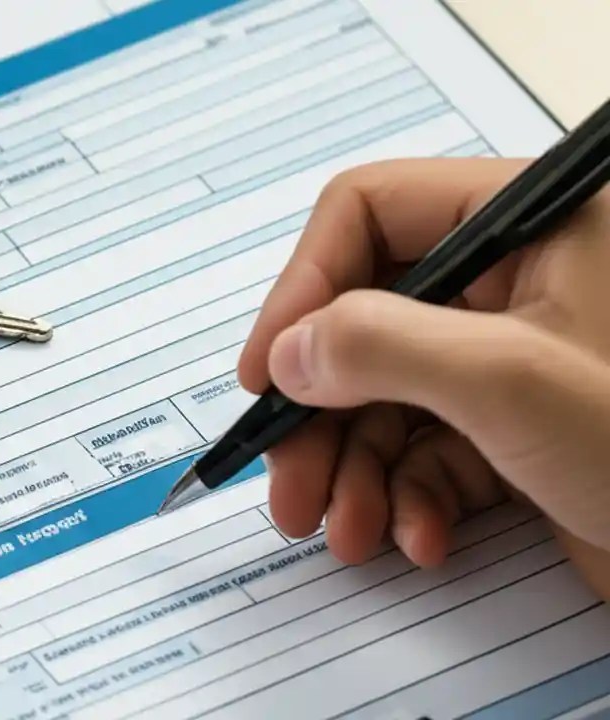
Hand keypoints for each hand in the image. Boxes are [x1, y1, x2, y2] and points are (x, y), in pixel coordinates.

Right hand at [237, 157, 609, 598]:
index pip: (372, 212)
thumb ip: (382, 346)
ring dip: (355, 470)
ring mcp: (515, 356)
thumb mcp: (514, 384)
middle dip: (322, 412)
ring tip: (347, 529)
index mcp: (533, 220)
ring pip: (387, 394)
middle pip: (366, 318)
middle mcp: (519, 278)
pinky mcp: (518, 425)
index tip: (268, 371)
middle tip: (288, 481)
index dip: (303, 288)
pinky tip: (418, 537)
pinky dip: (408, 497)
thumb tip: (290, 351)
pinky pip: (428, 447)